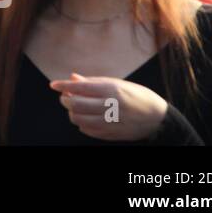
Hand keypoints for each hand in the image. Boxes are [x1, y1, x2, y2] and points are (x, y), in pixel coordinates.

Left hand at [48, 72, 168, 140]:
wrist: (158, 117)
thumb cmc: (137, 95)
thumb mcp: (117, 83)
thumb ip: (93, 82)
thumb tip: (71, 78)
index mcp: (112, 90)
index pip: (80, 88)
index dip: (63, 86)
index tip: (53, 85)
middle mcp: (111, 106)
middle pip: (77, 105)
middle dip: (66, 100)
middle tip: (65, 97)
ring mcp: (112, 122)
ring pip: (79, 119)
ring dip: (72, 113)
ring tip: (74, 108)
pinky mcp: (113, 134)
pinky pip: (88, 131)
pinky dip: (81, 124)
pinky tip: (84, 118)